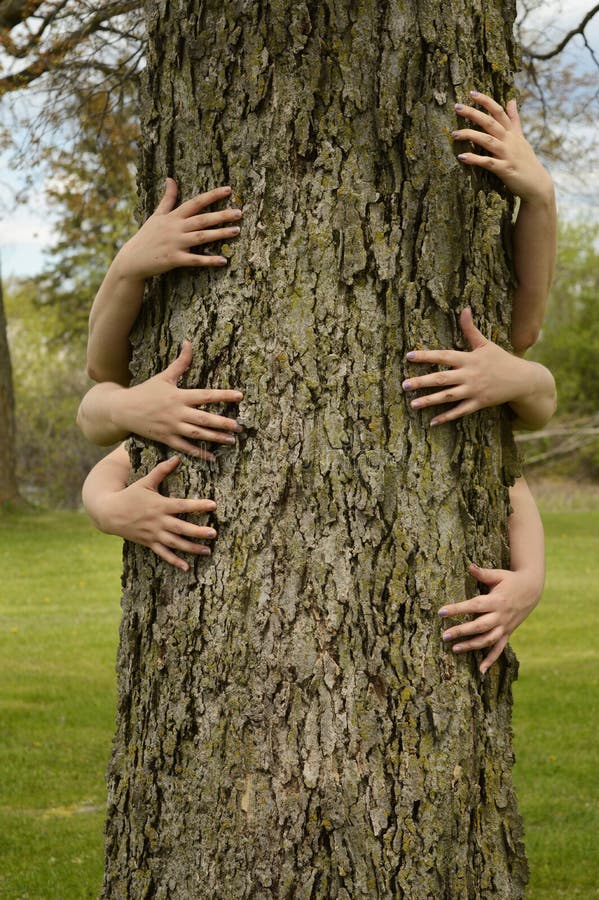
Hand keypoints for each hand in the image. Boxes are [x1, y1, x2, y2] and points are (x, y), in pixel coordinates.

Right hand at [97, 456, 217, 570]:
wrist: (109, 513)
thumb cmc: (130, 495)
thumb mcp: (145, 481)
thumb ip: (162, 470)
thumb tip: (177, 457)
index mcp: (160, 505)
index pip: (182, 505)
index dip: (198, 505)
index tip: (213, 505)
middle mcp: (158, 521)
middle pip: (181, 528)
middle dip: (197, 531)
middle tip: (213, 533)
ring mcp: (154, 534)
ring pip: (175, 543)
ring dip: (191, 548)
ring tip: (207, 550)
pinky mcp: (149, 543)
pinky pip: (163, 554)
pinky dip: (174, 561)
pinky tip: (187, 567)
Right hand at [113, 341, 243, 458]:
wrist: (123, 409)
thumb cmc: (146, 391)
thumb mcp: (164, 376)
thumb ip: (180, 362)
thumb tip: (188, 343)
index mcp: (179, 396)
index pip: (206, 395)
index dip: (224, 395)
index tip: (240, 396)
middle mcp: (177, 412)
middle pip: (204, 418)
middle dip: (223, 423)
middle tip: (239, 427)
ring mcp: (171, 427)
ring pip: (197, 434)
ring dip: (215, 438)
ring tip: (231, 440)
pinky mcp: (166, 439)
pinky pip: (185, 448)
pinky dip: (198, 453)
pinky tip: (212, 457)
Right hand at [115, 178, 241, 277]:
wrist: (132, 260)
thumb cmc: (147, 237)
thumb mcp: (156, 215)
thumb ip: (167, 198)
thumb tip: (170, 178)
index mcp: (173, 216)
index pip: (195, 202)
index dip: (212, 195)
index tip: (229, 190)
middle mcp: (175, 228)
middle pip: (202, 219)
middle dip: (221, 215)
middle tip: (240, 213)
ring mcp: (175, 243)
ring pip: (201, 237)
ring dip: (220, 234)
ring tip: (237, 231)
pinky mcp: (174, 259)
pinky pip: (195, 260)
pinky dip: (209, 260)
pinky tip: (223, 260)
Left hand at [402, 308, 530, 424]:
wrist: (522, 379)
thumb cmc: (501, 360)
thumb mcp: (485, 343)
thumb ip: (471, 329)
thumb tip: (464, 309)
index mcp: (469, 359)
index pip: (443, 356)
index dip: (426, 355)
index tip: (408, 356)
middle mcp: (469, 374)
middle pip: (442, 378)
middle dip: (422, 382)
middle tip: (404, 385)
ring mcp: (474, 390)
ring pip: (448, 396)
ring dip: (430, 401)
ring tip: (412, 404)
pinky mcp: (479, 403)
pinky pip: (460, 411)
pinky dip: (447, 417)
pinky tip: (432, 422)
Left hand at [438, 562, 542, 673]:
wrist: (532, 590)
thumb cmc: (511, 580)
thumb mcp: (498, 575)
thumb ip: (483, 573)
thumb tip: (469, 565)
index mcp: (496, 600)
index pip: (474, 606)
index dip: (458, 609)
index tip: (441, 611)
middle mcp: (500, 616)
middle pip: (479, 626)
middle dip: (461, 632)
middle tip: (444, 636)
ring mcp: (505, 626)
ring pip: (488, 640)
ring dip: (472, 646)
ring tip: (455, 649)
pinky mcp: (508, 633)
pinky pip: (499, 649)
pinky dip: (491, 660)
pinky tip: (481, 670)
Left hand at [453, 91, 553, 204]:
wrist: (537, 184)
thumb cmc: (526, 161)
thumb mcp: (521, 138)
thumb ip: (514, 120)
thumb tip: (512, 100)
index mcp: (512, 133)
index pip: (499, 112)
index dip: (486, 101)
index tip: (472, 93)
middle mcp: (510, 141)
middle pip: (490, 123)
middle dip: (474, 113)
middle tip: (457, 107)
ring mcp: (507, 155)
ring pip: (488, 140)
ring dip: (470, 135)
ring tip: (454, 134)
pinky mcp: (505, 170)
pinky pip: (488, 162)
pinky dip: (475, 159)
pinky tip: (462, 156)